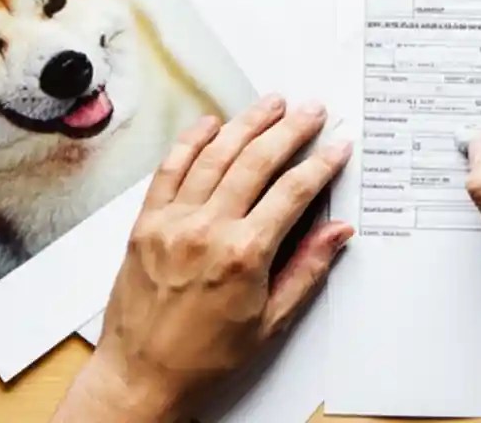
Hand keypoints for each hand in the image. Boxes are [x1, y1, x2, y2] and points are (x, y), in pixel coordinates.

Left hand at [52, 95, 353, 422]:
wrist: (142, 376)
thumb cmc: (204, 358)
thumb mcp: (271, 321)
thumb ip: (307, 268)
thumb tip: (338, 232)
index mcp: (244, 255)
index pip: (293, 192)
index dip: (321, 164)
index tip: (337, 147)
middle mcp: (207, 230)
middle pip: (257, 161)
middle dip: (290, 130)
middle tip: (310, 111)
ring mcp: (172, 222)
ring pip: (216, 155)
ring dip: (247, 124)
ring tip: (271, 105)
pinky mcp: (145, 223)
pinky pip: (170, 169)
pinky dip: (191, 141)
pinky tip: (210, 124)